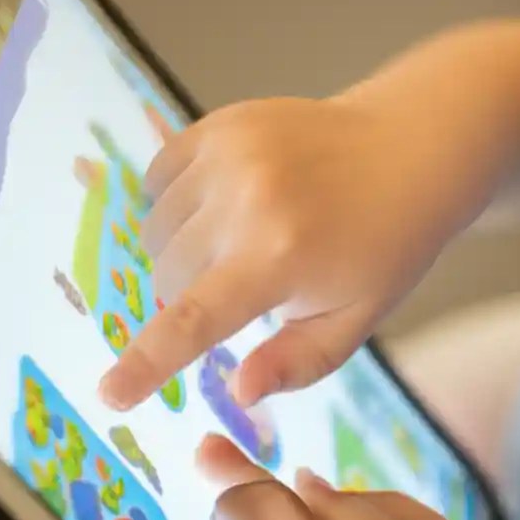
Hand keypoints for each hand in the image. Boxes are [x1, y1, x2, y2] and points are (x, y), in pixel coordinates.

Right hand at [98, 95, 477, 409]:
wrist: (409, 149)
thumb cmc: (387, 245)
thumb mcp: (357, 315)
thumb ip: (298, 360)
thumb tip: (238, 391)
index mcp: (281, 258)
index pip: (194, 320)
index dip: (145, 363)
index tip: (111, 394)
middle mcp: (247, 203)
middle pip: (167, 275)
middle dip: (191, 294)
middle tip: (245, 283)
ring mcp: (230, 156)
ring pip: (157, 229)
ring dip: (184, 248)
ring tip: (242, 239)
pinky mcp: (220, 125)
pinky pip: (158, 178)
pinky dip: (177, 202)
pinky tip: (226, 204)